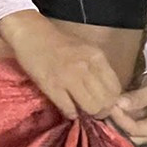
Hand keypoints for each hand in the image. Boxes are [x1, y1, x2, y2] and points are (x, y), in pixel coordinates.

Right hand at [0, 11, 123, 119]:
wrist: (30, 33)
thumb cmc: (57, 42)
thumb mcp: (85, 50)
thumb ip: (97, 68)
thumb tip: (105, 93)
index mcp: (96, 58)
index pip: (115, 89)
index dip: (111, 101)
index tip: (103, 103)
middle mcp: (86, 68)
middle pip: (105, 101)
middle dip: (101, 110)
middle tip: (92, 110)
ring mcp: (69, 78)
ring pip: (91, 107)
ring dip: (87, 113)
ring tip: (80, 110)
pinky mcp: (52, 86)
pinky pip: (69, 109)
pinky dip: (70, 113)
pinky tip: (67, 108)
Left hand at [108, 73, 146, 144]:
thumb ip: (137, 98)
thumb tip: (117, 104)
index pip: (136, 130)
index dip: (120, 119)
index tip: (109, 106)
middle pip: (132, 135)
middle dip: (117, 124)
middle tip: (104, 110)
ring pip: (130, 132)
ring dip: (118, 121)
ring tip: (106, 110)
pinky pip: (132, 124)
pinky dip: (122, 117)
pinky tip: (112, 109)